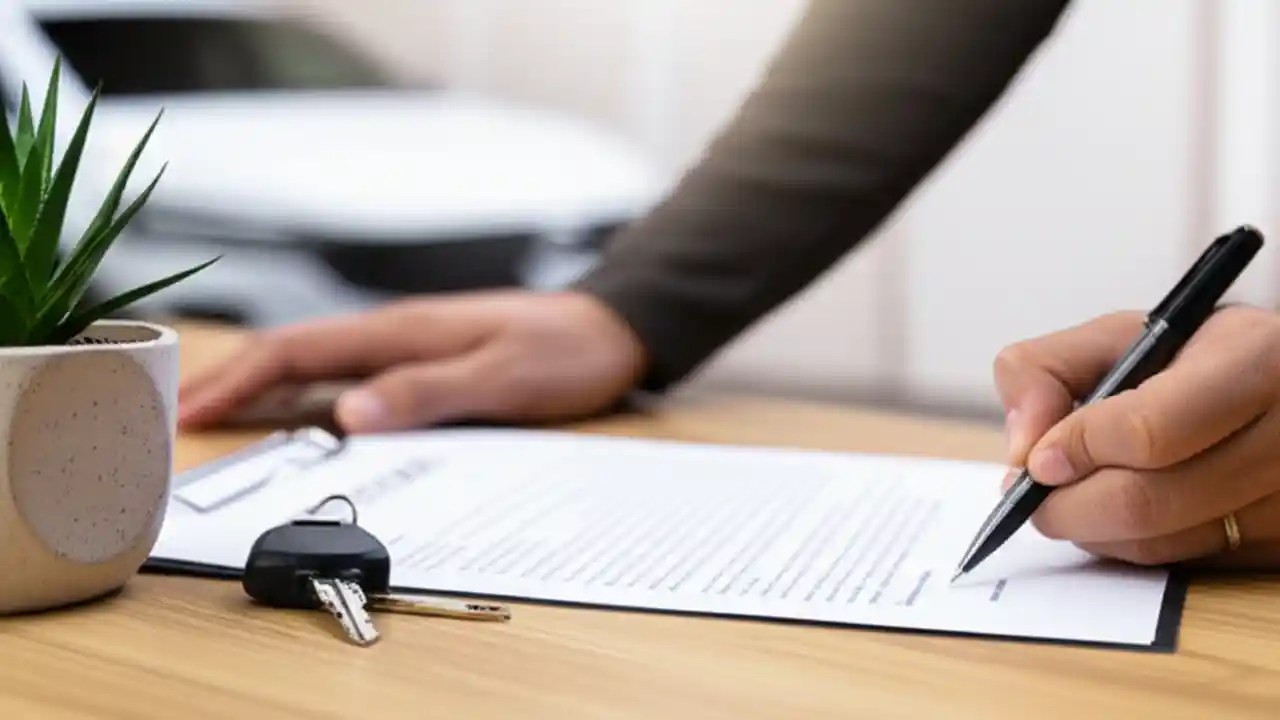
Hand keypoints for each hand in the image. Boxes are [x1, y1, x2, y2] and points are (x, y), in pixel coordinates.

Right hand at [178, 290, 648, 433]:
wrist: (612, 331)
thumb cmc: (564, 351)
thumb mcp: (501, 378)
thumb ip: (427, 394)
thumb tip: (348, 418)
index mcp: (402, 332)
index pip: (297, 350)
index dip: (238, 378)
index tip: (190, 409)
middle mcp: (396, 335)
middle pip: (294, 356)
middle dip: (234, 383)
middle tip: (181, 418)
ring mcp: (408, 348)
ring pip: (318, 368)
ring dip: (266, 393)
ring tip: (220, 423)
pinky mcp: (426, 365)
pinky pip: (353, 381)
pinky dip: (313, 400)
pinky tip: (301, 422)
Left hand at [994, 305, 1279, 568]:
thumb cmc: (1193, 359)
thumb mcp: (1122, 336)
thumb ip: (1047, 370)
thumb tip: (1021, 447)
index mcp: (1255, 362)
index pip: (1148, 431)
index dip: (1076, 450)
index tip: (1036, 459)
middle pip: (1146, 502)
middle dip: (1066, 505)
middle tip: (1032, 496)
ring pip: (1159, 544)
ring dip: (1092, 530)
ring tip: (1072, 496)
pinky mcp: (1279, 547)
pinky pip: (1181, 565)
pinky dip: (1130, 546)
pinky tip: (1118, 514)